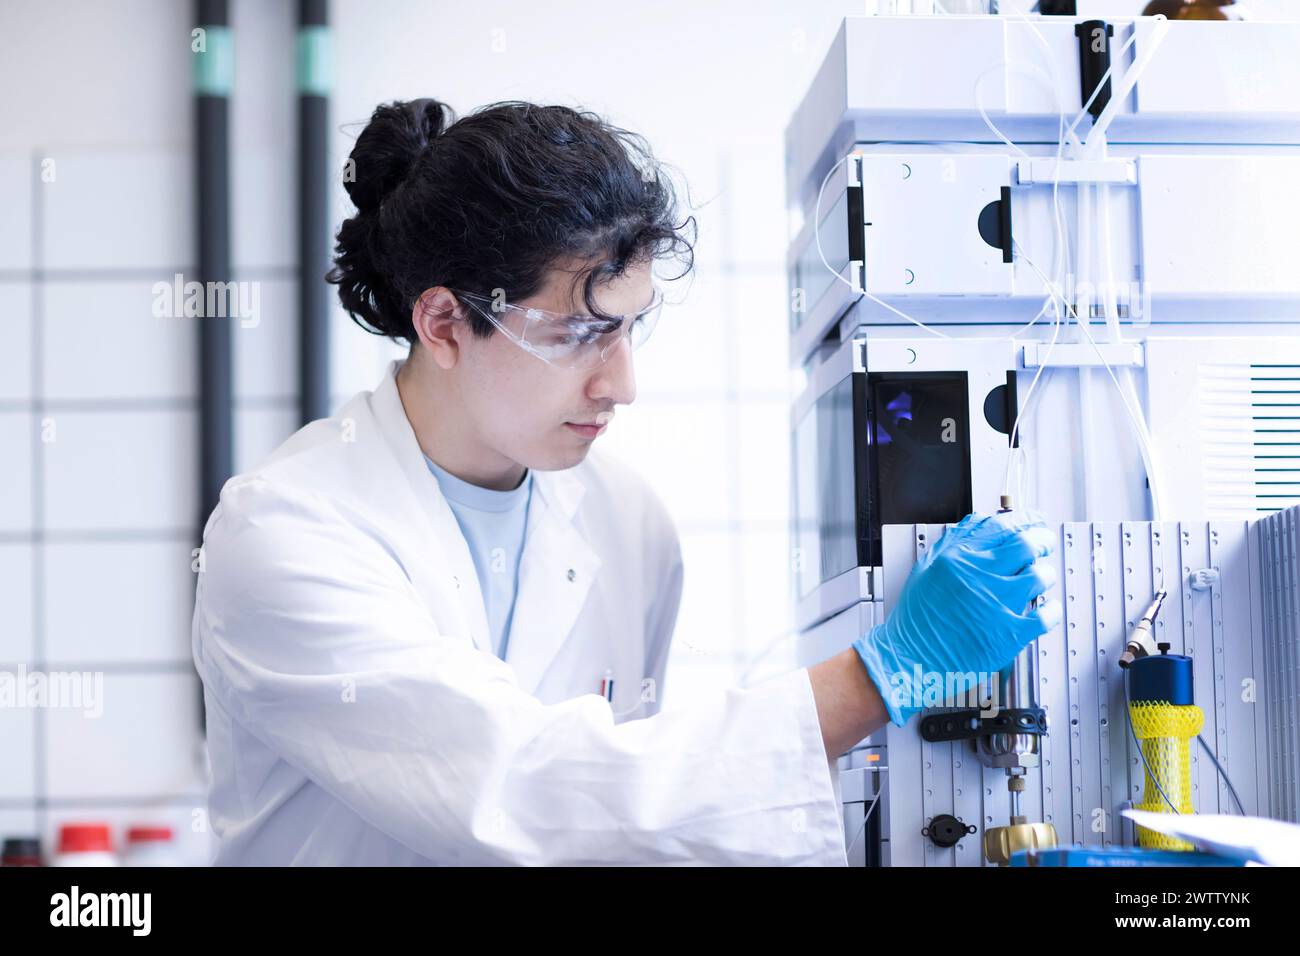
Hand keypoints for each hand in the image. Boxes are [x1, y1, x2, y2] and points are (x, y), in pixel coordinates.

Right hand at [852, 510, 1060, 726]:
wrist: (910, 659)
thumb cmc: (916, 620)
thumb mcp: (926, 570)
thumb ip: (953, 544)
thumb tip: (979, 526)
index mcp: (959, 559)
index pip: (1002, 527)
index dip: (1025, 521)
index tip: (1034, 521)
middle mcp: (979, 577)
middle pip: (1026, 546)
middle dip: (1042, 540)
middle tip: (1045, 542)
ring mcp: (997, 605)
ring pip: (1039, 577)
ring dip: (1045, 574)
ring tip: (1041, 577)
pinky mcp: (1009, 634)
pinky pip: (1045, 616)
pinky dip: (1052, 610)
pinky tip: (1047, 609)